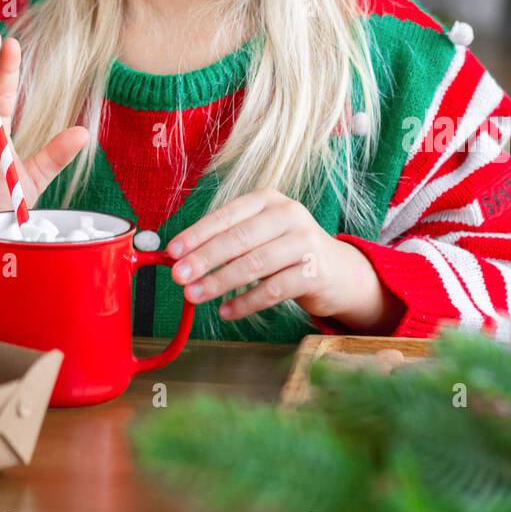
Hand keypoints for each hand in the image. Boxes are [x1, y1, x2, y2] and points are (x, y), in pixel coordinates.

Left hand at [167, 188, 404, 332]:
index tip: (173, 251)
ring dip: (219, 282)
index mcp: (269, 199)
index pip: (227, 215)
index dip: (198, 233)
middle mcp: (289, 214)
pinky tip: (226, 312)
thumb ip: (228, 239)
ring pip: (255, 264)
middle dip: (204, 258)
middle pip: (239, 238)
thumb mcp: (261, 233)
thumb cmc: (286, 250)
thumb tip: (182, 256)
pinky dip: (245, 303)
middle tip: (178, 276)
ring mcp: (305, 242)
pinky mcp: (315, 273)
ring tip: (194, 295)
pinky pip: (273, 290)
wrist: (338, 271)